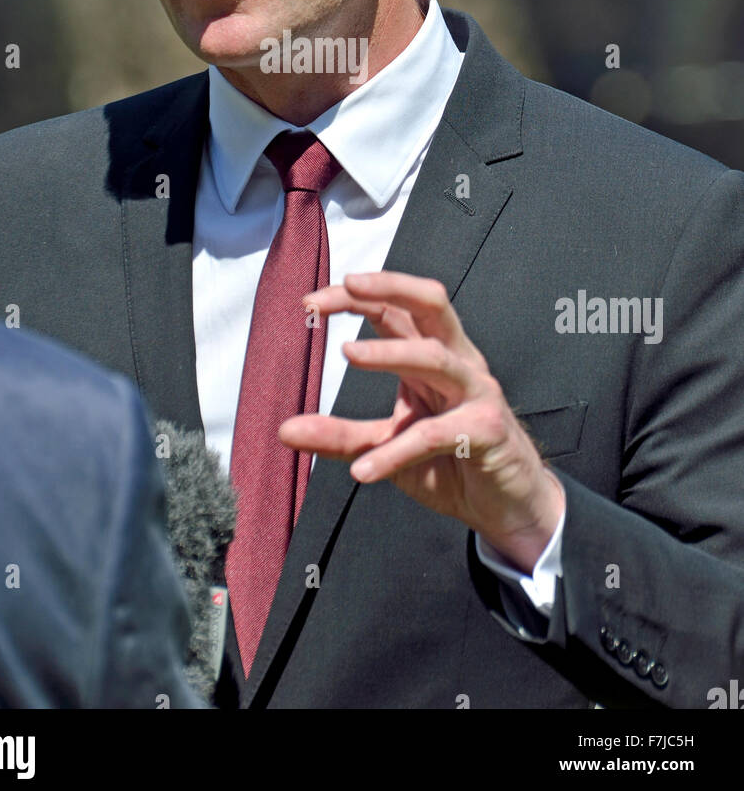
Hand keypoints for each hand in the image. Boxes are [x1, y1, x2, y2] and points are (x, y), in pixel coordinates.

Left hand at [279, 271, 564, 573]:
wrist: (505, 506)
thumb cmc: (450, 462)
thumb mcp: (386, 444)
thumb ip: (340, 435)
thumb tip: (285, 430)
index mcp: (432, 355)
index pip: (395, 309)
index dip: (356, 297)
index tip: (310, 301)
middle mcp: (457, 362)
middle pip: (430, 304)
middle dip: (389, 286)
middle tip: (345, 285)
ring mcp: (476, 392)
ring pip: (436, 357)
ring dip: (390, 353)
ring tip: (348, 354)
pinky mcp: (487, 430)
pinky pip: (437, 434)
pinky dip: (397, 452)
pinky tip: (364, 470)